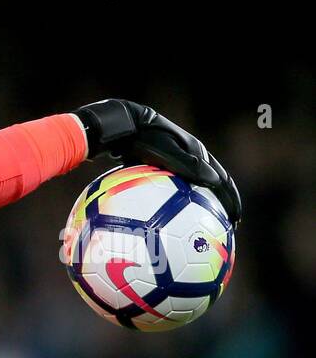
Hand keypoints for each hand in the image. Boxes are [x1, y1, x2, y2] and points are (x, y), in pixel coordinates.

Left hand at [73, 98, 241, 226]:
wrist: (121, 128)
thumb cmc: (143, 139)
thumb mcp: (168, 153)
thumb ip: (191, 166)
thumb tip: (216, 182)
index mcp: (198, 153)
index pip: (222, 181)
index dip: (231, 200)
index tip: (236, 220)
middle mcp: (190, 158)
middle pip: (210, 187)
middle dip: (219, 208)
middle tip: (222, 229)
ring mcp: (174, 164)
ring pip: (191, 191)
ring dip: (198, 209)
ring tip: (197, 229)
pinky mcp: (158, 169)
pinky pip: (172, 192)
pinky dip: (176, 207)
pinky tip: (168, 223)